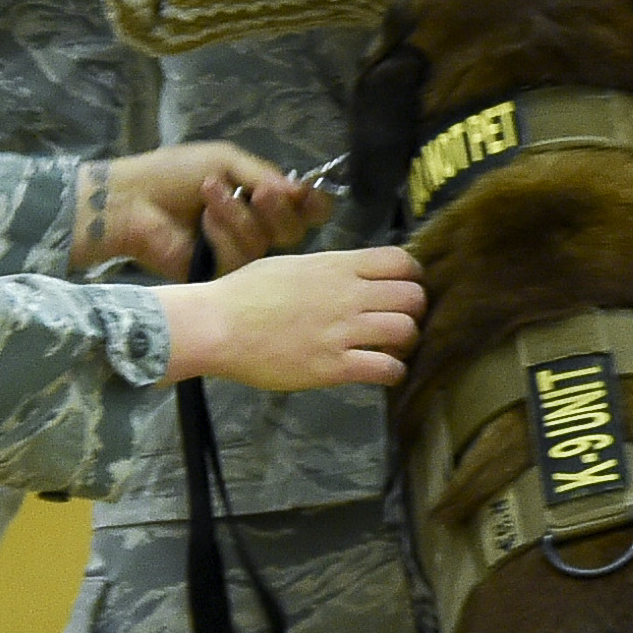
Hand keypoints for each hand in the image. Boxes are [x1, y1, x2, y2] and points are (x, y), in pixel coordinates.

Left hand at [75, 143, 334, 277]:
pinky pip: (242, 260)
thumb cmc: (174, 174)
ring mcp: (239, 253)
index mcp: (260, 197)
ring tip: (208, 195)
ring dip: (238, 214)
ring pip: (267, 243)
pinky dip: (223, 235)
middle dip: (277, 208)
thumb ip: (265, 175)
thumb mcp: (225, 161)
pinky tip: (202, 224)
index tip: (304, 195)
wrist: (133, 200)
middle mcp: (256, 227)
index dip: (313, 203)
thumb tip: (301, 191)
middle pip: (294, 230)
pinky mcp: (222, 276)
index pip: (305, 208)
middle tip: (256, 191)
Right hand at [158, 245, 425, 390]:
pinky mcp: (333, 366)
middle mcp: (347, 294)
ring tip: (393, 349)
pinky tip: (382, 371)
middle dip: (415, 311)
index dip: (412, 277)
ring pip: (407, 331)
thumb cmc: (245, 293)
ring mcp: (342, 330)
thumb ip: (327, 269)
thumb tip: (348, 274)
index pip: (401, 261)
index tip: (404, 289)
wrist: (218, 325)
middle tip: (401, 322)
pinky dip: (393, 371)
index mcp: (337, 266)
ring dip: (407, 342)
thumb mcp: (291, 265)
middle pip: (413, 297)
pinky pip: (386, 368)